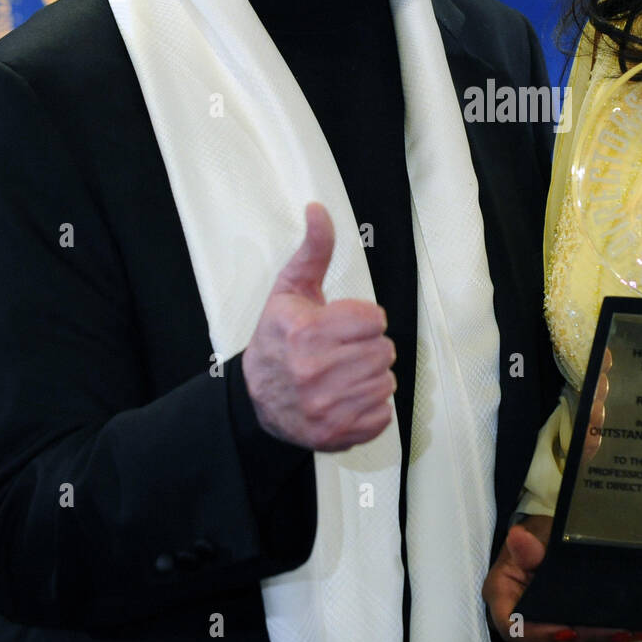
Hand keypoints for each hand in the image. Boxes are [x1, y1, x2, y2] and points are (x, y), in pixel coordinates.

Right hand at [242, 202, 395, 451]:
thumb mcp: (290, 290)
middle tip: (343, 350)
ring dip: (371, 376)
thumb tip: (318, 208)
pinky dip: (371, 407)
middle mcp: (315, 371)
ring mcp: (325, 406)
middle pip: (384, 350)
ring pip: (386, 381)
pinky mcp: (336, 433)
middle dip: (368, 347)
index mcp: (306, 332)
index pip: (376, 319)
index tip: (343, 325)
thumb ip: (313, 250)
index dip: (363, 319)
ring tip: (345, 373)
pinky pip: (383, 414)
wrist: (255, 399)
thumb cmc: (278, 338)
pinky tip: (347, 397)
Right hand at [482, 516, 641, 641]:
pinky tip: (631, 630)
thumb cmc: (531, 536)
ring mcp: (539, 623)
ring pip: (566, 639)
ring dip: (597, 637)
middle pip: (546, 638)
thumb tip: (517, 538)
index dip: (539, 633)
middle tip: (612, 629)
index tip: (567, 629)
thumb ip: (526, 544)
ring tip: (627, 630)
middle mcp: (518, 617)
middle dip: (581, 636)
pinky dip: (603, 633)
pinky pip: (579, 633)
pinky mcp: (558, 623)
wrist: (540, 538)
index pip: (513, 625)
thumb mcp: (529, 534)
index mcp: (502, 595)